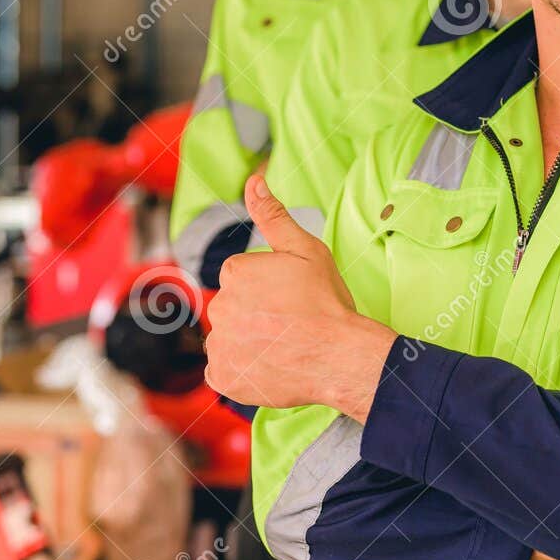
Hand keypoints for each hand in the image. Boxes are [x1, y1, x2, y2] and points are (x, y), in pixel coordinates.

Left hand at [203, 175, 395, 417]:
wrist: (340, 356)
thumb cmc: (326, 302)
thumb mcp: (306, 250)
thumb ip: (273, 216)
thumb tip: (253, 181)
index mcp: (235, 273)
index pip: (241, 278)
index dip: (267, 288)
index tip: (289, 299)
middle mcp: (219, 307)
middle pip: (233, 308)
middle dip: (255, 314)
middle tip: (289, 324)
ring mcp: (220, 345)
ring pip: (229, 339)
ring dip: (247, 342)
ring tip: (282, 347)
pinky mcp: (224, 377)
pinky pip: (225, 370)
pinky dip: (242, 370)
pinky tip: (269, 366)